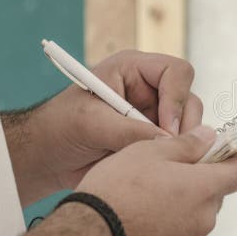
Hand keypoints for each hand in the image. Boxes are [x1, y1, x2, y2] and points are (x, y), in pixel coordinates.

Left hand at [5, 50, 204, 204]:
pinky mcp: (156, 138)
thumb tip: (168, 141)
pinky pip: (179, 144)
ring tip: (157, 160)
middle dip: (183, 125)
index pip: (176, 71)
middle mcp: (150, 88)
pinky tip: (158, 166)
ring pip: (189, 124)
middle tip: (170, 150)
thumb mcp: (91, 123)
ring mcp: (155, 114)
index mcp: (133, 69)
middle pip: (188, 99)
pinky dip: (175, 156)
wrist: (48, 157)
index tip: (167, 129)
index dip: (177, 97)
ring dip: (179, 143)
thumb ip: (130, 130)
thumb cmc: (59, 128)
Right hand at [74, 125, 236, 235]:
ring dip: (182, 202)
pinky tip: (140, 217)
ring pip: (195, 214)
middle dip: (200, 178)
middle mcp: (204, 219)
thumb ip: (186, 143)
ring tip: (146, 193)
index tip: (232, 148)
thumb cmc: (117, 189)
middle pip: (215, 193)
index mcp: (204, 189)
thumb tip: (210, 137)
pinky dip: (169, 224)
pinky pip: (179, 235)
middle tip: (171, 167)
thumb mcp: (149, 151)